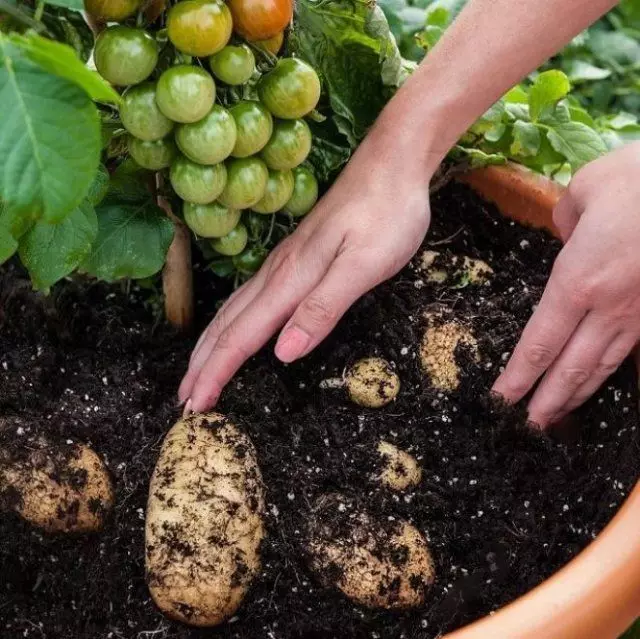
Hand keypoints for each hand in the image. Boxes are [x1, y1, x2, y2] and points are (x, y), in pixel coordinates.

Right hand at [179, 129, 435, 412]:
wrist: (392, 165)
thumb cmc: (386, 215)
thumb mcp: (363, 266)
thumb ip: (322, 309)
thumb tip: (283, 354)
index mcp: (291, 279)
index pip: (242, 336)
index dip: (216, 373)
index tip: (194, 406)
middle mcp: (278, 272)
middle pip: (227, 325)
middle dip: (202, 364)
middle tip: (183, 400)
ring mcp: (283, 264)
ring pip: (234, 310)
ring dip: (211, 345)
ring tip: (196, 372)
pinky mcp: (294, 258)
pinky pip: (250, 298)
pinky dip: (231, 323)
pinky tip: (234, 328)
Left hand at [493, 142, 639, 426]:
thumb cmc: (639, 178)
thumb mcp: (584, 190)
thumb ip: (566, 221)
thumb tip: (568, 237)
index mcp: (578, 281)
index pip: (540, 342)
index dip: (520, 375)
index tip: (502, 398)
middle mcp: (608, 307)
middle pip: (570, 366)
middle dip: (547, 400)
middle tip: (527, 427)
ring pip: (604, 365)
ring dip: (577, 394)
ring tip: (557, 416)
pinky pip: (632, 351)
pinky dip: (611, 372)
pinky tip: (601, 382)